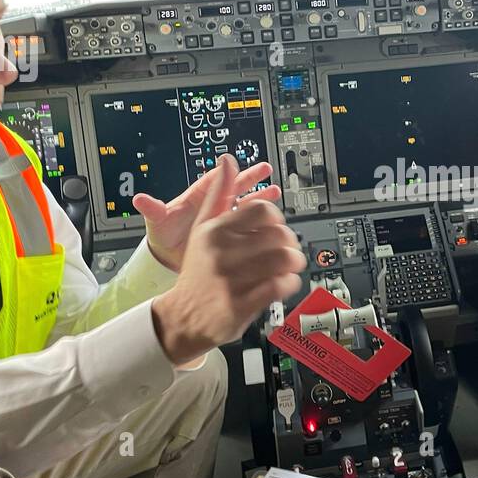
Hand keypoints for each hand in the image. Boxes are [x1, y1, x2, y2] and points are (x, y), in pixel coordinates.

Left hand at [132, 156, 280, 271]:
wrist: (168, 260)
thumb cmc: (163, 238)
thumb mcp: (158, 222)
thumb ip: (153, 210)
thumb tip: (139, 199)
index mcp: (197, 197)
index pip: (215, 180)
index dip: (226, 171)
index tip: (236, 162)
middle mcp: (213, 205)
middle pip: (234, 186)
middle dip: (250, 177)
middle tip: (265, 168)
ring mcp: (222, 218)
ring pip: (245, 203)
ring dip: (259, 196)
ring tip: (275, 190)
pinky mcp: (229, 233)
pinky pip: (248, 223)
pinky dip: (260, 219)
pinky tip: (272, 217)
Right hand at [150, 158, 304, 364]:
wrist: (183, 317)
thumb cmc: (198, 272)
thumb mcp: (202, 230)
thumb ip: (218, 195)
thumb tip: (227, 160)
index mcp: (215, 231)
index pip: (262, 210)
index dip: (278, 218)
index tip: (277, 228)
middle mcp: (222, 253)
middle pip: (278, 235)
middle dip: (291, 243)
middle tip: (290, 249)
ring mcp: (231, 279)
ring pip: (283, 259)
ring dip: (295, 263)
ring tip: (291, 266)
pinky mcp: (240, 303)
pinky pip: (280, 286)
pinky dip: (290, 283)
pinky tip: (285, 283)